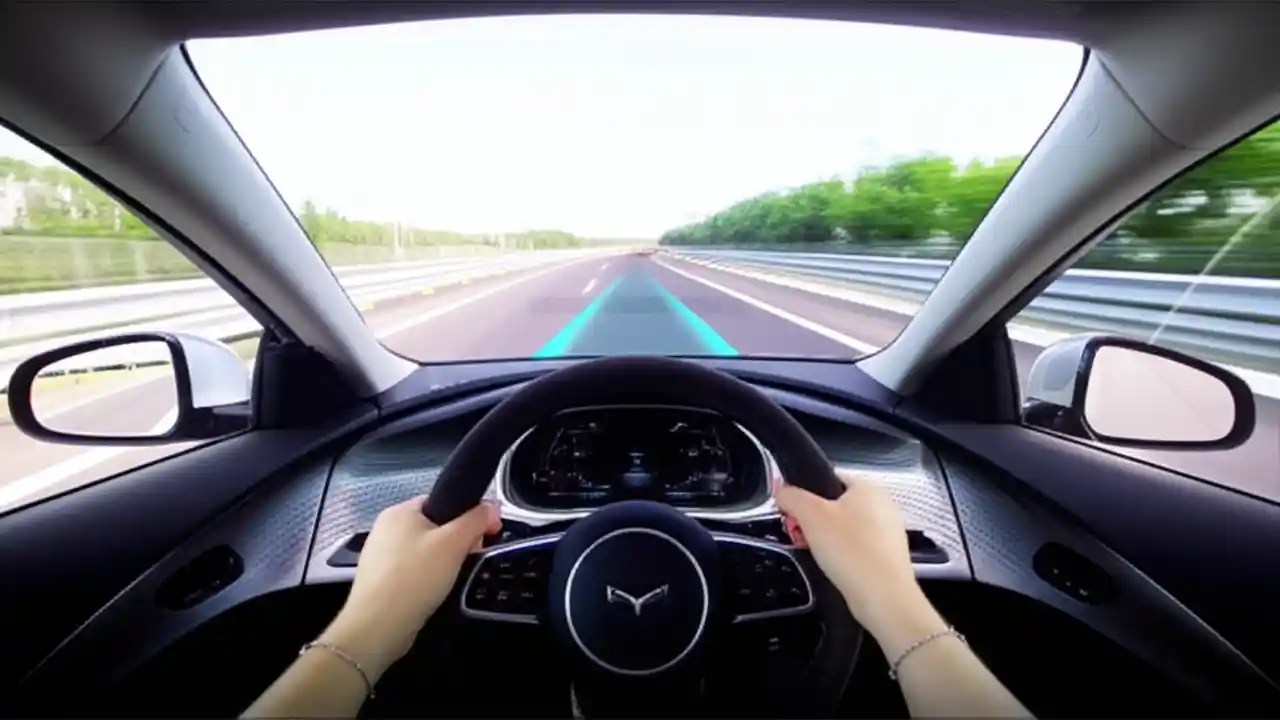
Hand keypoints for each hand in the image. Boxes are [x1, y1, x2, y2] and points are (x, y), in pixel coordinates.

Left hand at [319, 496, 499, 677]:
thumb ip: (476, 519)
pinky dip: (428, 578)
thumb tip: (492, 506)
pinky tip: (433, 592)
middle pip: (436, 526)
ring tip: (453, 579)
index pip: (444, 502)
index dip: (471, 515)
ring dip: (445, 561)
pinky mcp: (380, 580)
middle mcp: (386, 528)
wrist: (378, 626)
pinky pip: (414, 570)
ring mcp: (380, 555)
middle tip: (470, 558)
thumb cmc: (416, 577)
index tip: (488, 535)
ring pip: (426, 550)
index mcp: (400, 511)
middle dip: (459, 541)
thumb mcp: (453, 543)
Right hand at [775, 469, 943, 652]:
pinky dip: (843, 554)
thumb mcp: (811, 516)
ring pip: (845, 527)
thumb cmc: (849, 549)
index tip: (793, 515)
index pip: (828, 478)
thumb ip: (791, 496)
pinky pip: (857, 547)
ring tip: (815, 554)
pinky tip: (835, 568)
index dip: (805, 494)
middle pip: (836, 504)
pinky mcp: (889, 556)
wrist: (884, 597)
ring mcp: (889, 531)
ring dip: (826, 538)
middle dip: (813, 520)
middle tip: (800, 536)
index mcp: (868, 486)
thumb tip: (781, 490)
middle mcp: (884, 504)